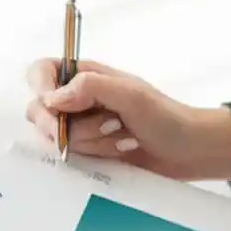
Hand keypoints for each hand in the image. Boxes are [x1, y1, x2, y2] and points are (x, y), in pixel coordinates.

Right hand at [24, 58, 230, 180]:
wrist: (190, 151)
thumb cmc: (167, 117)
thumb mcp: (132, 95)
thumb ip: (91, 87)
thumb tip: (52, 99)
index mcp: (85, 76)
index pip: (42, 72)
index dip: (41, 89)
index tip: (55, 109)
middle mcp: (78, 100)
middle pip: (41, 111)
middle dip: (68, 125)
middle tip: (107, 125)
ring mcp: (82, 128)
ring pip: (57, 138)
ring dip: (91, 141)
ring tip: (122, 136)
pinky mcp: (89, 152)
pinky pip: (72, 157)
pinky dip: (95, 156)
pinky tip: (120, 151)